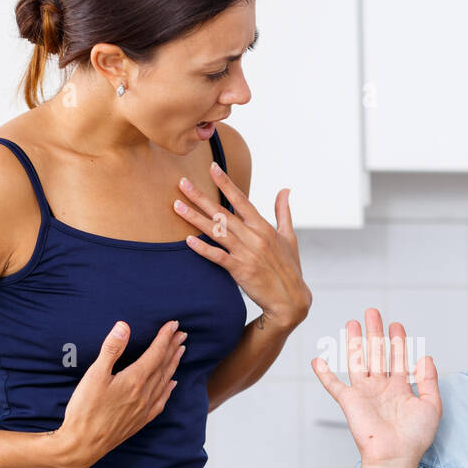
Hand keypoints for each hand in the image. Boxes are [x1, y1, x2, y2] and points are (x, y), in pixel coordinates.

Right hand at [53, 320, 184, 467]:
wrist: (82, 445)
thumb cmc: (85, 410)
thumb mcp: (94, 375)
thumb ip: (111, 349)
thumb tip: (124, 326)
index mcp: (134, 380)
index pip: (156, 353)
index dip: (165, 337)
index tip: (173, 324)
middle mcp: (145, 394)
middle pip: (164, 366)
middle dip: (173, 347)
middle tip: (182, 334)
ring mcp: (144, 408)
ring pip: (165, 381)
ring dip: (174, 365)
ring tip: (180, 352)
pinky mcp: (140, 420)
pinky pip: (161, 401)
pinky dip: (169, 388)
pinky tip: (172, 384)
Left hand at [173, 164, 311, 329]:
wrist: (290, 300)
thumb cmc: (290, 268)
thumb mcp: (289, 237)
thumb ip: (283, 211)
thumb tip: (285, 189)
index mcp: (264, 227)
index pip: (241, 200)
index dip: (226, 183)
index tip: (212, 167)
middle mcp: (254, 237)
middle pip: (223, 212)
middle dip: (201, 197)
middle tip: (182, 182)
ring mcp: (247, 253)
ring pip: (217, 231)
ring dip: (195, 218)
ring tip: (176, 206)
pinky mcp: (241, 271)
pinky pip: (218, 257)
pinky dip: (203, 249)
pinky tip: (188, 241)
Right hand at [310, 308, 441, 467]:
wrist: (394, 456)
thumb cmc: (414, 437)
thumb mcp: (431, 406)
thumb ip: (429, 380)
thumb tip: (426, 357)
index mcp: (400, 388)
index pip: (398, 358)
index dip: (398, 341)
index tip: (397, 325)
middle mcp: (381, 388)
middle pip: (376, 353)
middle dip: (375, 333)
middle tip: (373, 312)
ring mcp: (364, 393)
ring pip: (356, 361)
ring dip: (354, 342)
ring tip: (352, 323)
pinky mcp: (349, 401)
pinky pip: (333, 385)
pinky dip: (324, 373)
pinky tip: (318, 360)